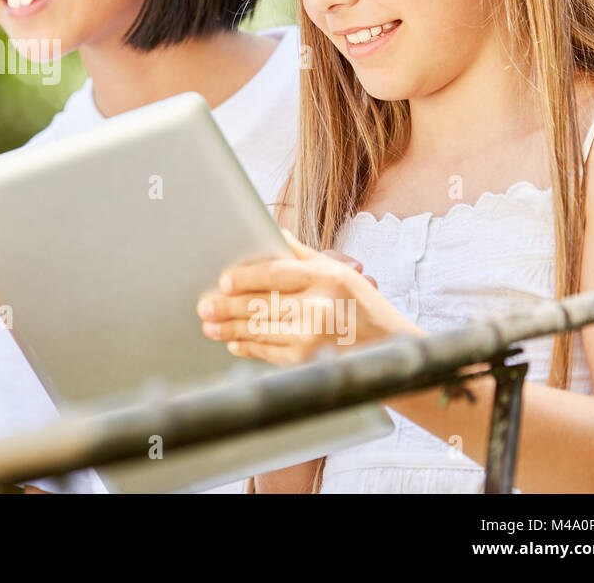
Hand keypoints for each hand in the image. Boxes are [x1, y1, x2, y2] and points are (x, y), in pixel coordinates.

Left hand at [196, 229, 421, 364]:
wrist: (389, 349)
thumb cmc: (361, 305)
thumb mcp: (340, 271)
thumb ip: (304, 254)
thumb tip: (273, 233)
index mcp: (327, 277)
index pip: (275, 273)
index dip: (245, 277)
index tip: (223, 281)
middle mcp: (320, 306)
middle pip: (261, 303)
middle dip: (227, 306)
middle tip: (204, 306)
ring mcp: (313, 337)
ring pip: (260, 329)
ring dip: (230, 328)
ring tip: (210, 326)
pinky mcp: (309, 361)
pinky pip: (269, 352)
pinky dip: (248, 348)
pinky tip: (234, 343)